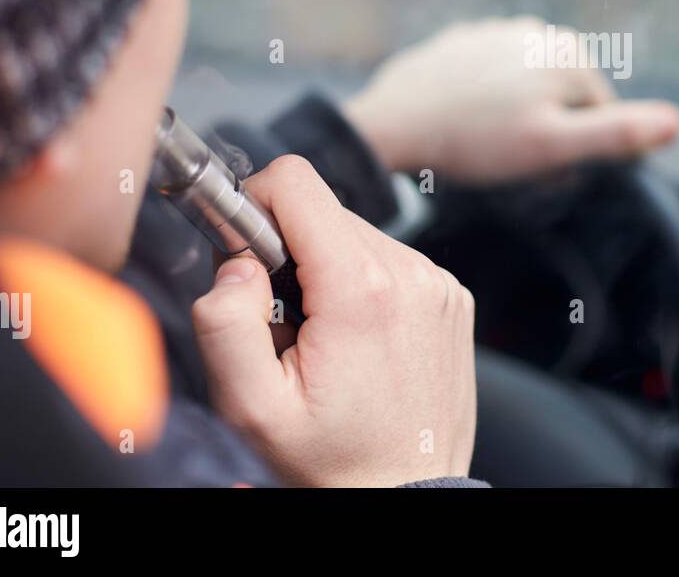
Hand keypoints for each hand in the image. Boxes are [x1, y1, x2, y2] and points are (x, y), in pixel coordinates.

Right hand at [191, 155, 475, 486]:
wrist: (406, 495)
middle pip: (325, 210)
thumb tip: (236, 263)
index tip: (244, 254)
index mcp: (362, 289)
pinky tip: (358, 340)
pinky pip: (392, 261)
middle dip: (288, 252)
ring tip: (321, 338)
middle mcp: (411, 273)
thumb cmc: (330, 460)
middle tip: (282, 320)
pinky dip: (364, 285)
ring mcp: (439, 283)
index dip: (254, 205)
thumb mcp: (253, 408)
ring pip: (358, 234)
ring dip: (327, 271)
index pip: (296, 182)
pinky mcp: (452, 296)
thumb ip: (226, 323)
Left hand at [344, 16, 678, 182]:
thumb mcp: (553, 147)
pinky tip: (462, 123)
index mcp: (568, 54)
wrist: (395, 123)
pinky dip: (483, 102)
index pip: (600, 114)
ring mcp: (496, 31)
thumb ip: (616, 134)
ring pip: (527, 87)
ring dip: (516, 115)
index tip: (544, 168)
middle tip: (512, 161)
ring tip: (484, 145)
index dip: (578, 149)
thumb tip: (677, 122)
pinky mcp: (460, 42)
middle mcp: (537, 30)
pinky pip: (489, 79)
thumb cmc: (477, 141)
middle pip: (564, 97)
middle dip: (549, 129)